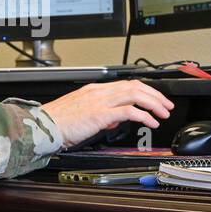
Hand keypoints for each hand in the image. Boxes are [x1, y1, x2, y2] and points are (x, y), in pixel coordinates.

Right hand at [40, 81, 174, 147]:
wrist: (44, 127)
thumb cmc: (58, 123)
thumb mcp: (83, 115)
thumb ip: (102, 115)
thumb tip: (116, 119)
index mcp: (95, 90)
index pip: (127, 84)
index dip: (145, 91)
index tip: (155, 99)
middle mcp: (99, 92)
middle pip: (135, 86)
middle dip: (155, 95)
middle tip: (166, 106)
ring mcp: (100, 101)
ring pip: (135, 94)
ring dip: (154, 103)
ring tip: (163, 113)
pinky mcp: (100, 114)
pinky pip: (130, 111)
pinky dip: (144, 115)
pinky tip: (151, 122)